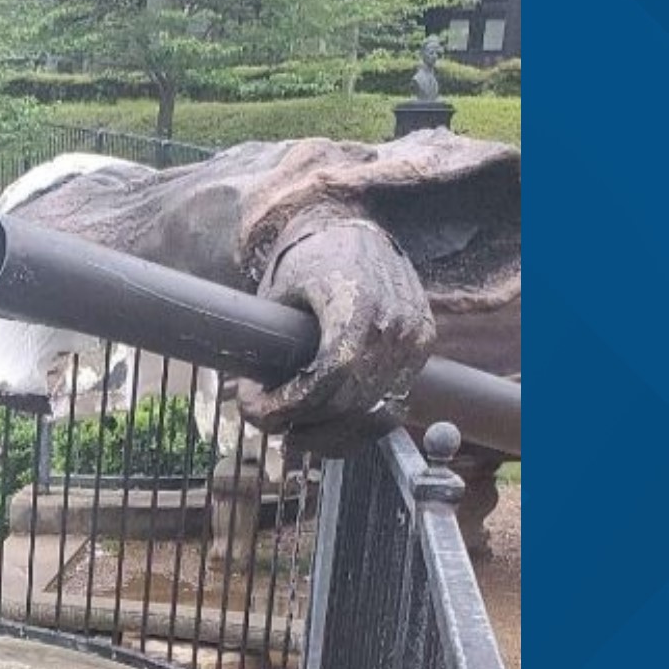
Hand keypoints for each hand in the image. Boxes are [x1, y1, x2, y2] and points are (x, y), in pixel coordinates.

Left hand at [237, 213, 434, 454]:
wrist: (356, 234)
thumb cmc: (310, 260)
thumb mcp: (279, 292)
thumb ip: (269, 343)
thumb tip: (247, 397)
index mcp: (359, 303)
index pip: (332, 375)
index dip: (291, 403)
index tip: (255, 408)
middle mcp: (396, 323)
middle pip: (351, 402)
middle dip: (300, 421)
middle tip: (263, 418)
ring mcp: (415, 338)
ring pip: (374, 415)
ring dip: (327, 434)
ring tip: (290, 430)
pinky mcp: (421, 349)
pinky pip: (391, 405)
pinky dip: (355, 426)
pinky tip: (323, 427)